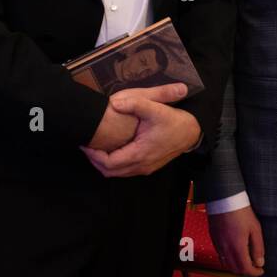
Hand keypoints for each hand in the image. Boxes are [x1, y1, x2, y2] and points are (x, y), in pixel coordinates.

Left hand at [80, 83, 197, 176]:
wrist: (191, 132)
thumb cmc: (173, 121)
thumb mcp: (156, 108)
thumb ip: (135, 104)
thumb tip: (115, 103)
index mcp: (140, 154)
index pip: (109, 163)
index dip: (94, 155)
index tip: (85, 143)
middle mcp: (141, 166)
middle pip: (109, 172)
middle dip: (94, 160)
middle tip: (85, 145)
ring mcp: (144, 168)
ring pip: (117, 173)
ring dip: (103, 163)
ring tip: (93, 147)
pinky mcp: (147, 166)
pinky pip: (124, 170)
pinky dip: (113, 163)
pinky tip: (109, 149)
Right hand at [207, 205, 265, 276]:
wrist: (224, 199)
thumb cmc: (241, 212)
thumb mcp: (255, 229)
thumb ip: (258, 248)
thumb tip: (260, 262)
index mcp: (237, 247)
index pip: (245, 269)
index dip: (255, 272)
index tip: (261, 270)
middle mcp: (225, 249)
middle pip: (235, 269)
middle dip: (246, 270)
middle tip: (254, 265)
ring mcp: (218, 244)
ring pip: (226, 263)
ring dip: (236, 265)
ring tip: (245, 258)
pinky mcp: (213, 238)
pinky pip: (220, 255)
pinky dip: (228, 258)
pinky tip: (234, 250)